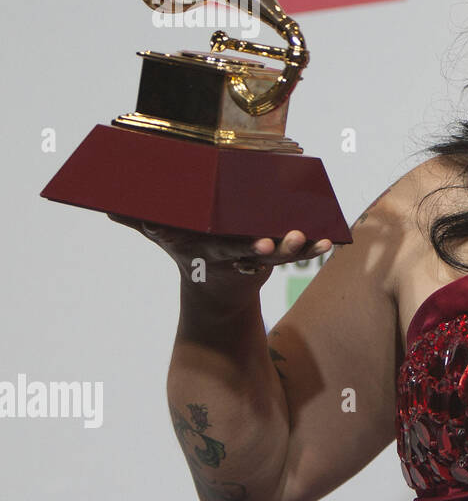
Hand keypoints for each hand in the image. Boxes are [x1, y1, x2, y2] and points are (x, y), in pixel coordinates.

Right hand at [106, 213, 332, 280]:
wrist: (215, 295)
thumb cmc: (190, 253)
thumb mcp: (165, 237)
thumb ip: (140, 220)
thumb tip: (106, 206)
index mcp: (205, 246)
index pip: (218, 245)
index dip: (235, 244)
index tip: (256, 245)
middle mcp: (231, 253)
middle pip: (251, 250)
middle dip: (270, 247)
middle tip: (284, 240)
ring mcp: (253, 257)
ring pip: (278, 253)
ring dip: (295, 247)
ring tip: (306, 236)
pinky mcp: (273, 259)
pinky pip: (295, 253)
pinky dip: (312, 246)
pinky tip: (328, 238)